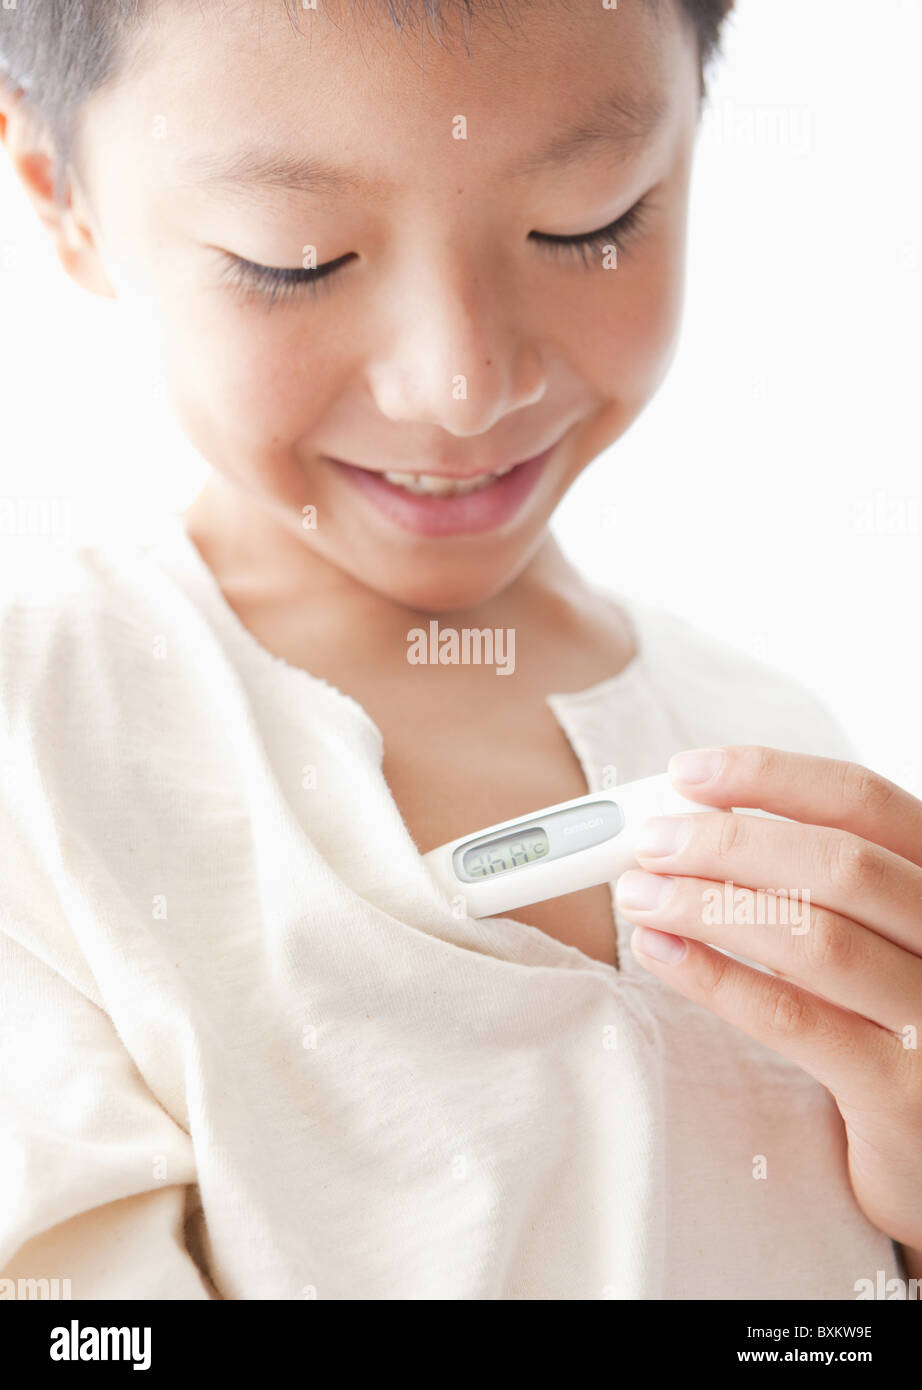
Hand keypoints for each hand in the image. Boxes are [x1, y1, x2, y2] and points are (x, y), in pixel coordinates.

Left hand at [614, 745, 921, 1260]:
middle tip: (648, 843)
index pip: (863, 802)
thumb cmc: (880, 1025)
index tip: (688, 773)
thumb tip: (690, 828)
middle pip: (839, 864)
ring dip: (708, 907)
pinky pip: (795, 1020)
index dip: (771, 777)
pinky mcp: (901, 1096)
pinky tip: (661, 953)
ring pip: (813, 939)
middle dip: (726, 844)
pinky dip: (716, 980)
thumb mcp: (864, 937)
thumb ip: (807, 884)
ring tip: (639, 895)